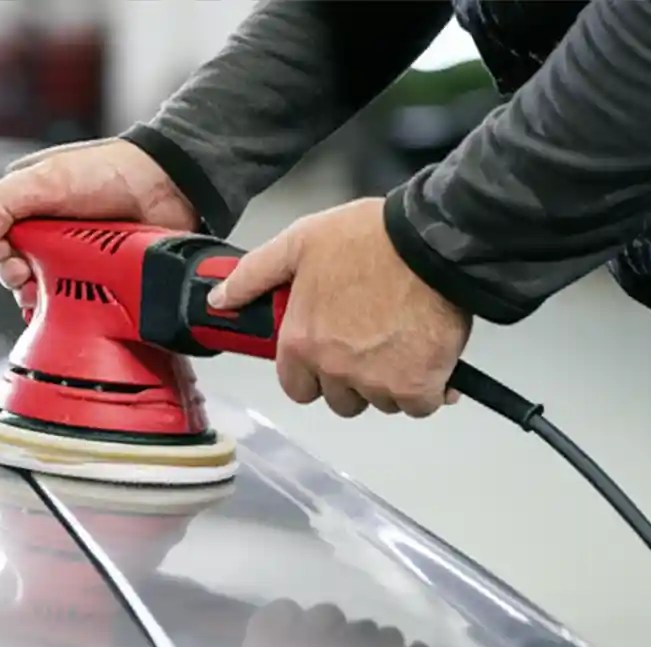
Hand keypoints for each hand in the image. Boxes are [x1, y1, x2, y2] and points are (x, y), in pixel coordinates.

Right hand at [0, 138, 197, 313]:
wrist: (164, 185)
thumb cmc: (107, 172)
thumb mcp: (46, 177)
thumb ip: (3, 200)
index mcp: (27, 201)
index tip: (11, 258)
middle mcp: (46, 228)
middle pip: (12, 266)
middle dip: (13, 278)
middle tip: (27, 278)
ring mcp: (71, 252)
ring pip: (38, 286)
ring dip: (34, 298)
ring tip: (43, 297)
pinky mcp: (96, 272)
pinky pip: (70, 299)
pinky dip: (59, 309)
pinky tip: (58, 313)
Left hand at [208, 198, 471, 417]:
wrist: (430, 241)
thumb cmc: (370, 238)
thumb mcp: (299, 242)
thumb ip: (255, 275)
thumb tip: (220, 298)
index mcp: (302, 341)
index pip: (296, 387)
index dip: (313, 373)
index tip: (329, 354)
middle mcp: (335, 369)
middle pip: (342, 400)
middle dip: (354, 379)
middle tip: (372, 340)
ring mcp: (377, 381)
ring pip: (381, 401)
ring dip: (391, 380)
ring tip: (403, 337)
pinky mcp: (417, 386)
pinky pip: (419, 404)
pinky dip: (428, 387)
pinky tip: (429, 355)